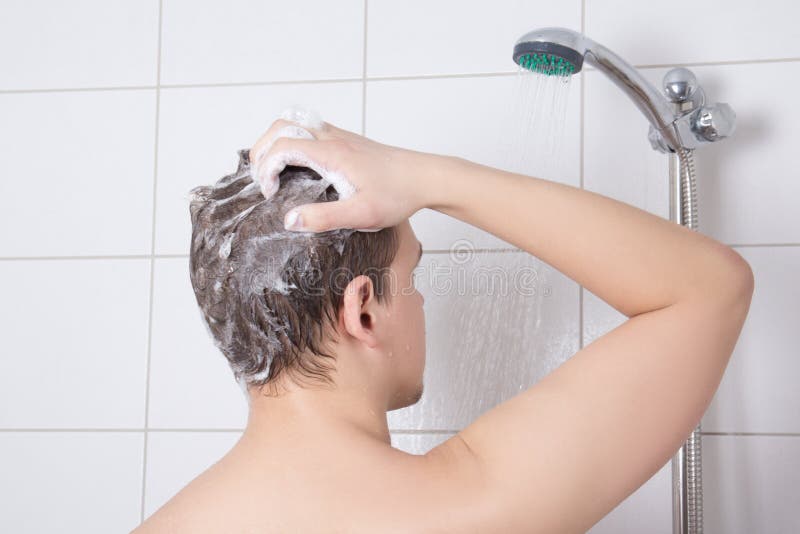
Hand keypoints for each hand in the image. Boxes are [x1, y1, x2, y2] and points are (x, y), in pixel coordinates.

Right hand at [249, 118, 438, 231]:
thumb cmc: (397, 195)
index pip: (282, 146)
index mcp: (331, 153)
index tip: (271, 195)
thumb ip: (324, 218)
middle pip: (281, 125)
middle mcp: (332, 138)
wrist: (425, 177)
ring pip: (295, 123)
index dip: (266, 169)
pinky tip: (298, 167)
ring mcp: (339, 136)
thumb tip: (289, 220)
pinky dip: (292, 141)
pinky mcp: (347, 140)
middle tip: (262, 180)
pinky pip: (309, 129)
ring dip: (276, 142)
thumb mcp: (361, 215)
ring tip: (273, 172)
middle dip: (262, 149)